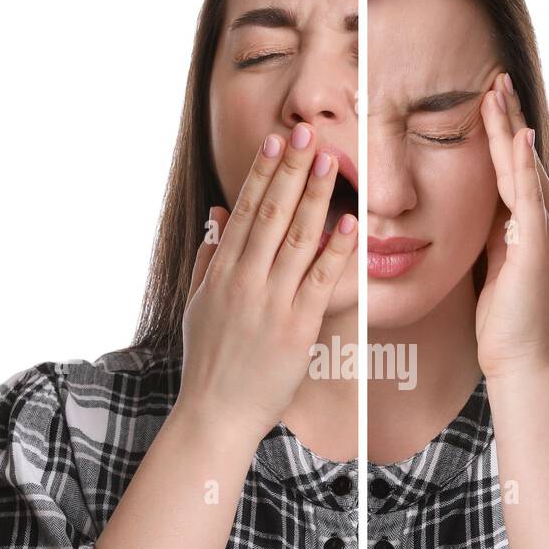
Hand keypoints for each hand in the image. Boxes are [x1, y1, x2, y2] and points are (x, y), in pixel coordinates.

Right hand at [175, 122, 357, 441]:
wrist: (216, 414)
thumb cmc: (208, 363)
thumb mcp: (198, 307)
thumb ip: (208, 261)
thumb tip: (217, 219)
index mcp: (221, 273)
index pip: (245, 211)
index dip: (263, 174)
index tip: (278, 143)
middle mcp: (244, 282)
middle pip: (270, 215)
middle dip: (291, 171)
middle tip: (308, 134)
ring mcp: (271, 305)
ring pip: (296, 239)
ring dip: (315, 198)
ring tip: (331, 162)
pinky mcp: (297, 329)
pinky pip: (319, 282)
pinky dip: (336, 252)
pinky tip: (350, 224)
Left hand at [474, 72, 548, 383]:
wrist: (520, 363)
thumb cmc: (503, 325)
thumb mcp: (495, 269)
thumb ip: (495, 236)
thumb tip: (482, 211)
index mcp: (538, 230)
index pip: (520, 172)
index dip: (507, 136)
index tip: (491, 101)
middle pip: (526, 162)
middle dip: (510, 120)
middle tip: (496, 79)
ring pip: (525, 171)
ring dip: (510, 130)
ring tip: (496, 92)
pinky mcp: (538, 249)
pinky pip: (528, 197)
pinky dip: (523, 166)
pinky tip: (517, 137)